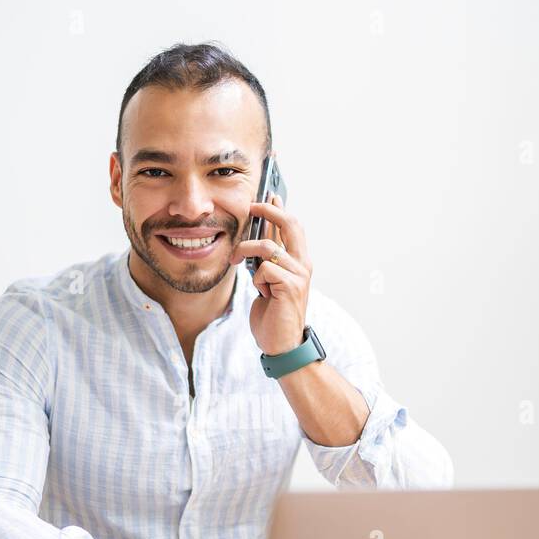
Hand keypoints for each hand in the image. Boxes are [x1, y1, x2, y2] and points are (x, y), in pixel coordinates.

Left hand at [231, 194, 313, 355]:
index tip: (268, 194)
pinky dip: (256, 279)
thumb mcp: (268, 282)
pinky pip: (265, 269)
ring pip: (267, 247)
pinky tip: (260, 292)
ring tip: (235, 262)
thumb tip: (258, 239)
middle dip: (269, 211)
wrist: (282, 344)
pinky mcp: (290, 287)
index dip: (279, 208)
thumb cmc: (273, 315)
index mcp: (299, 261)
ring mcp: (299, 275)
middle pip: (290, 224)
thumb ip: (267, 261)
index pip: (292, 226)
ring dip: (246, 252)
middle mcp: (302, 264)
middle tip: (251, 206)